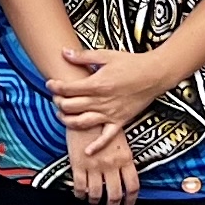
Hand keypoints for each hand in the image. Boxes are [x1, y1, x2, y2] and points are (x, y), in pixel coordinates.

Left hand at [48, 47, 167, 140]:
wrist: (154, 74)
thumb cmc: (131, 63)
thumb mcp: (106, 55)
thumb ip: (83, 56)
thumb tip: (64, 52)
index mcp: (96, 84)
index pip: (68, 89)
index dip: (55, 87)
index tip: (50, 84)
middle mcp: (101, 101)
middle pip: (71, 106)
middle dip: (58, 102)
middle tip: (55, 98)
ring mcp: (110, 113)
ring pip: (82, 122)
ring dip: (68, 121)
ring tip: (61, 116)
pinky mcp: (120, 121)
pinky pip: (106, 137)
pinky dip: (97, 146)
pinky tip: (87, 151)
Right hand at [66, 121, 140, 204]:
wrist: (84, 112)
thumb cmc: (103, 123)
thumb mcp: (119, 139)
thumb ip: (123, 158)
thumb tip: (124, 175)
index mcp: (125, 158)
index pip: (132, 186)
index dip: (131, 200)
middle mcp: (111, 165)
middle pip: (115, 195)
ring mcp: (94, 166)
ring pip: (97, 194)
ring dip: (95, 201)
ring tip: (94, 201)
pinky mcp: (78, 165)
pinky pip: (80, 187)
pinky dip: (80, 194)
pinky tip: (81, 194)